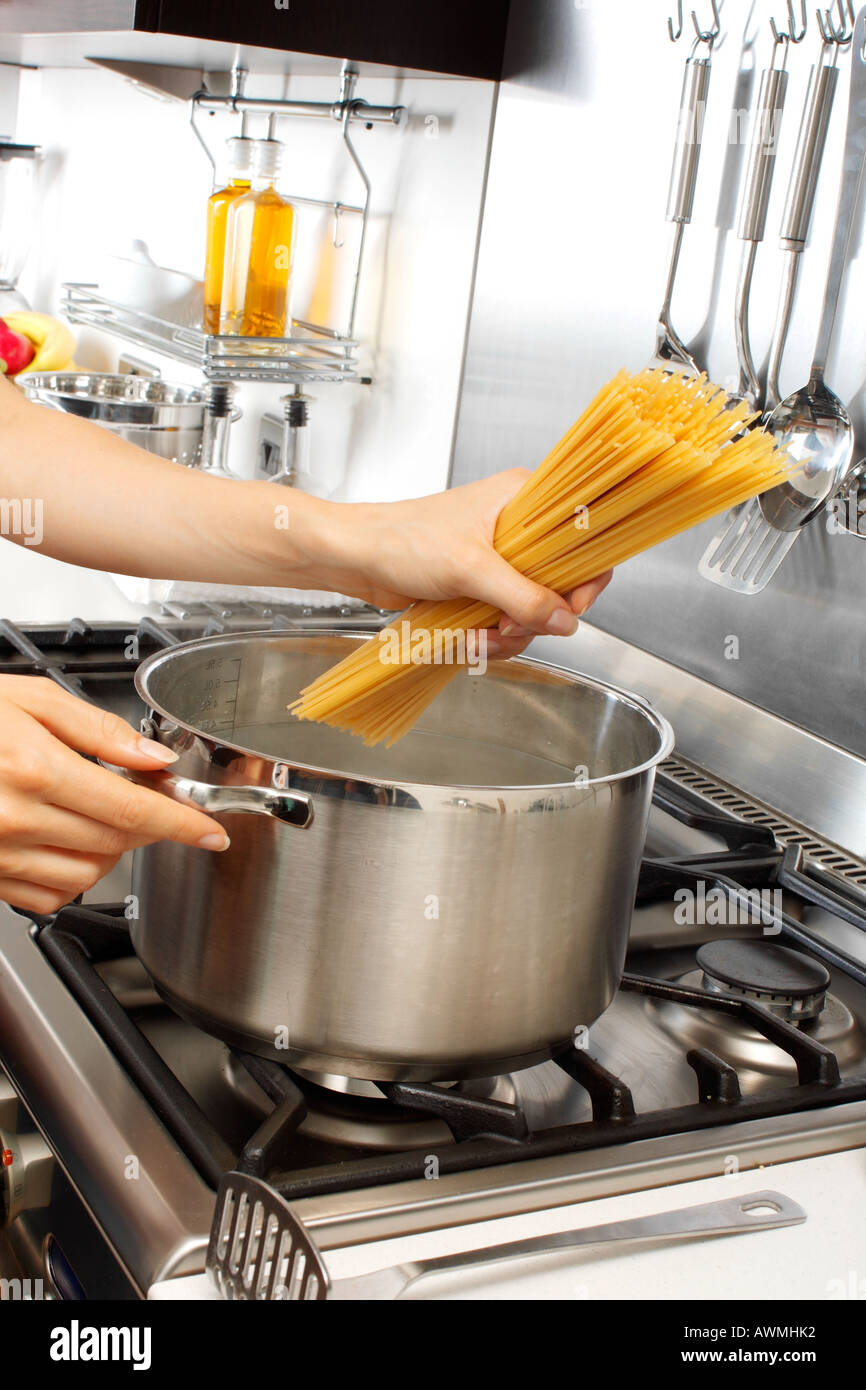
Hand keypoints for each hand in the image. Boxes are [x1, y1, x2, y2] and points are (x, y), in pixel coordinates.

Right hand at [0, 676, 230, 913]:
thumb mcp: (28, 699)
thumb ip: (99, 730)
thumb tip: (153, 759)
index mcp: (34, 769)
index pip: (134, 811)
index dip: (183, 824)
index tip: (210, 831)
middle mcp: (14, 819)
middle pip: (116, 844)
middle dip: (146, 826)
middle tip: (143, 797)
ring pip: (86, 877)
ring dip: (108, 853)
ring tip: (93, 814)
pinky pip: (46, 897)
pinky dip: (68, 878)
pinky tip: (61, 841)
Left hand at [308, 470, 611, 655]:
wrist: (358, 557)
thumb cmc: (403, 540)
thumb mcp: (470, 568)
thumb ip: (523, 596)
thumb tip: (564, 620)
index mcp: (525, 501)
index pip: (582, 538)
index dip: (585, 577)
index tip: (571, 608)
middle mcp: (518, 528)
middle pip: (557, 585)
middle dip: (532, 618)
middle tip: (505, 626)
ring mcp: (500, 560)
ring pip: (530, 610)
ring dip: (506, 634)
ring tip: (476, 638)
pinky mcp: (481, 585)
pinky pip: (504, 619)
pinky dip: (490, 636)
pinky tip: (467, 638)